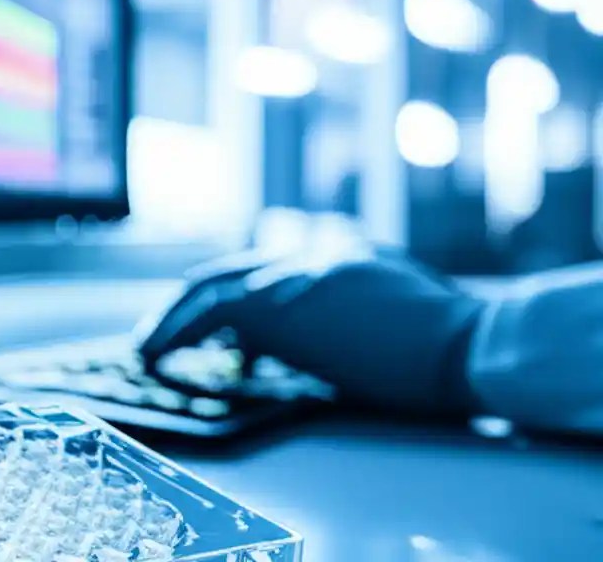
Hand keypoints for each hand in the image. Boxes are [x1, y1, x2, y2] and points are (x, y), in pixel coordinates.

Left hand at [138, 245, 487, 415]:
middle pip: (224, 276)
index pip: (259, 271)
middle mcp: (305, 259)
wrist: (467, 340)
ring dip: (168, 319)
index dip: (219, 297)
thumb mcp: (391, 296)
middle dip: (183, 306)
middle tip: (154, 334)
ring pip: (209, 289)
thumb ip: (349, 292)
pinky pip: (209, 313)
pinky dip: (175, 330)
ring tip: (143, 347)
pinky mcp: (285, 307)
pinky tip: (153, 351)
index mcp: (332, 257)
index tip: (197, 324)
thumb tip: (313, 323)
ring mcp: (292, 277)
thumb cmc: (442, 333)